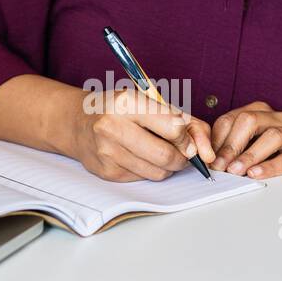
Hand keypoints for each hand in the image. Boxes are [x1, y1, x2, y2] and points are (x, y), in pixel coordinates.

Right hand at [72, 85, 215, 182]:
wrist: (76, 121)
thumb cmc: (119, 108)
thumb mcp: (149, 101)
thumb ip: (184, 120)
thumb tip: (206, 150)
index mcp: (127, 102)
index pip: (174, 129)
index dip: (187, 138)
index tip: (186, 138)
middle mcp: (113, 127)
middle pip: (167, 156)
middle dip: (181, 158)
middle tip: (181, 152)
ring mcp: (107, 152)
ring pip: (158, 172)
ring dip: (167, 166)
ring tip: (160, 152)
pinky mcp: (106, 172)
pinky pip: (143, 178)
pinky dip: (149, 170)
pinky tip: (139, 156)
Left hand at [210, 101, 281, 178]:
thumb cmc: (273, 156)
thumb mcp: (248, 147)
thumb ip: (230, 148)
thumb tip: (208, 161)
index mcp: (261, 112)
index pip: (232, 119)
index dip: (217, 139)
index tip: (208, 158)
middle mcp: (279, 118)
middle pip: (250, 121)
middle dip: (231, 145)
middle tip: (220, 166)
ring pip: (272, 135)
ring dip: (250, 155)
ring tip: (236, 171)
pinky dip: (271, 167)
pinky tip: (257, 173)